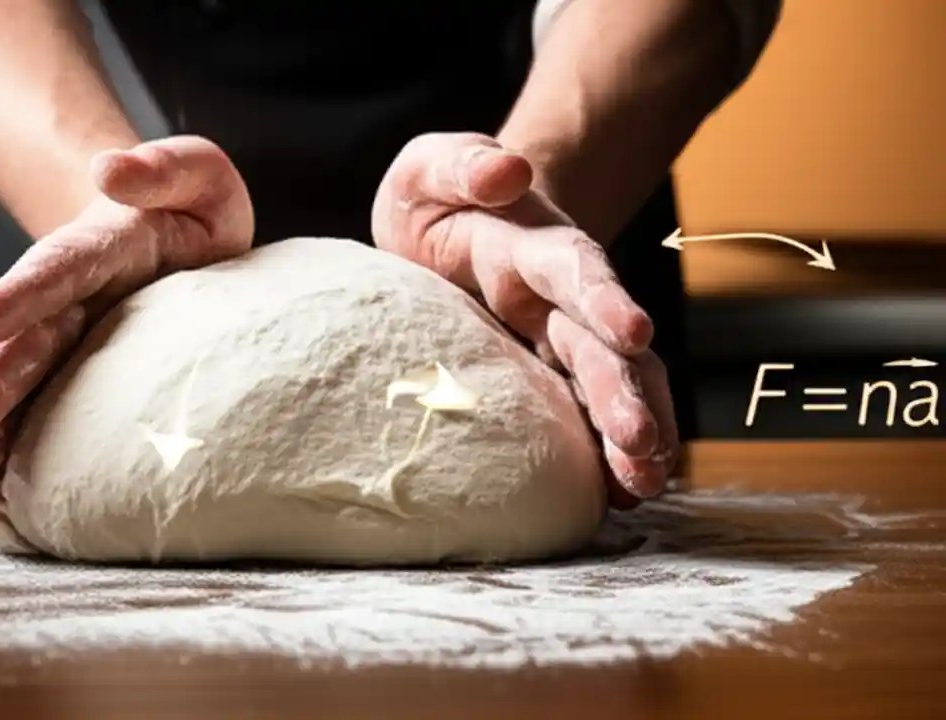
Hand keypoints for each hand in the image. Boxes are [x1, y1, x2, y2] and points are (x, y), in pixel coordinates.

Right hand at [0, 136, 253, 492]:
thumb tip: (110, 171)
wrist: (183, 246)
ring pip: (26, 388)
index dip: (18, 296)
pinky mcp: (78, 380)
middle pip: (29, 343)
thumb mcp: (197, 177)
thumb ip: (164, 168)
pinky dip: (13, 452)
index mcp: (99, 250)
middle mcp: (71, 302)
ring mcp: (69, 345)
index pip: (58, 270)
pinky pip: (43, 417)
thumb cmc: (193, 216)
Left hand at [372, 132, 677, 506]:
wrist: (447, 231)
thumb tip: (507, 172)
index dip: (604, 299)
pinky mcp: (542, 380)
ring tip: (645, 483)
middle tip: (642, 443)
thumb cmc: (436, 200)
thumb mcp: (431, 168)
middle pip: (599, 346)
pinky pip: (581, 418)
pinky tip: (622, 496)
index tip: (636, 332)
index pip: (575, 270)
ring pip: (603, 387)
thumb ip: (462, 164)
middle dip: (624, 391)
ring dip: (629, 432)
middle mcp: (557, 300)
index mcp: (532, 246)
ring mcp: (553, 343)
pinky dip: (602, 456)